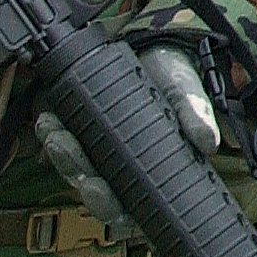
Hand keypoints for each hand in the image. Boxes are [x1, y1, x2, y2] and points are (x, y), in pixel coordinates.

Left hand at [33, 42, 222, 237]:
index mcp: (153, 173)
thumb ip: (195, 114)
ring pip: (76, 170)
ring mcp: (101, 155)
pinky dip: (53, 136)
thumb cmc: (175, 77)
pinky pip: (64, 146)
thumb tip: (207, 142)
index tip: (94, 186)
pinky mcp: (84, 134)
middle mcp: (125, 171)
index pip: (126, 207)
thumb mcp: (187, 92)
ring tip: (52, 131)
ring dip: (61, 155)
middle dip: (76, 173)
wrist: (158, 49)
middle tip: (65, 149)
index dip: (106, 204)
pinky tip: (48, 121)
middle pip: (94, 191)